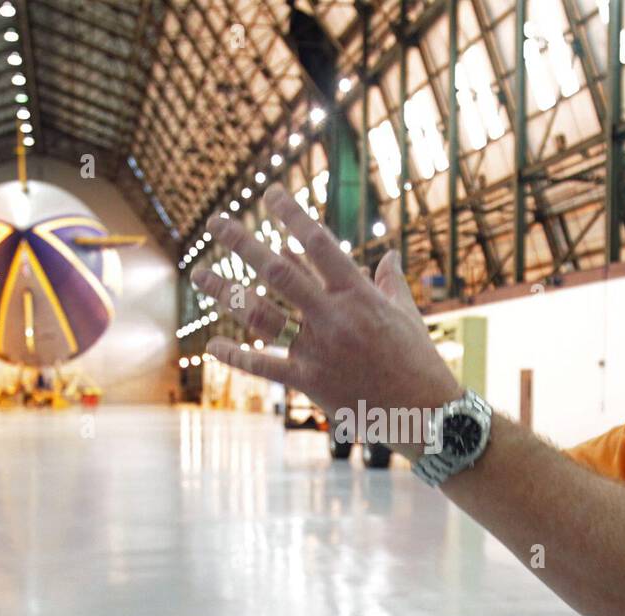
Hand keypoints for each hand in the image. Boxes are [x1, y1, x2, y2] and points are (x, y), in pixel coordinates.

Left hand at [190, 184, 463, 441]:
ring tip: (199, 275)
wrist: (425, 414)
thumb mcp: (406, 314)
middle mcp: (334, 317)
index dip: (292, 215)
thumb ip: (390, 281)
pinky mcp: (310, 381)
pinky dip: (237, 356)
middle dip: (244, 244)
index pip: (319, 243)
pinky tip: (213, 345)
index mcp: (359, 294)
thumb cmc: (418, 360)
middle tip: (216, 222)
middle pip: (279, 273)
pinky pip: (266, 366)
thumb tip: (389, 253)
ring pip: (262, 316)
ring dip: (227, 293)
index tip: (269, 194)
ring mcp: (319, 350)